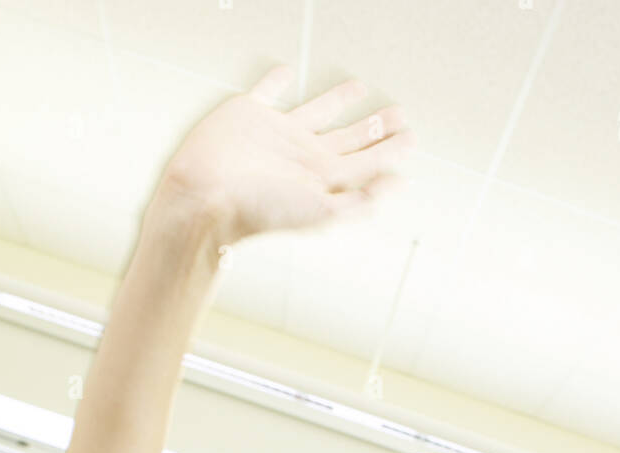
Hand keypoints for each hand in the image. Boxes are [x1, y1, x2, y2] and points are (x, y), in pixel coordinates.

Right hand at [157, 63, 415, 240]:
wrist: (207, 197)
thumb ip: (361, 199)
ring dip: (338, 101)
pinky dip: (276, 81)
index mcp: (322, 178)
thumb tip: (398, 183)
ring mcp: (276, 135)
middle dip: (374, 128)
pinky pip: (266, 92)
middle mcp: (302, 156)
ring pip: (316, 112)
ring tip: (358, 89)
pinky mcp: (248, 115)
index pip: (366, 162)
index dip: (391, 150)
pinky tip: (285, 73)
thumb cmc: (259, 210)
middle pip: (349, 139)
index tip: (412, 137)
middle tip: (397, 116)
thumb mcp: (321, 211)